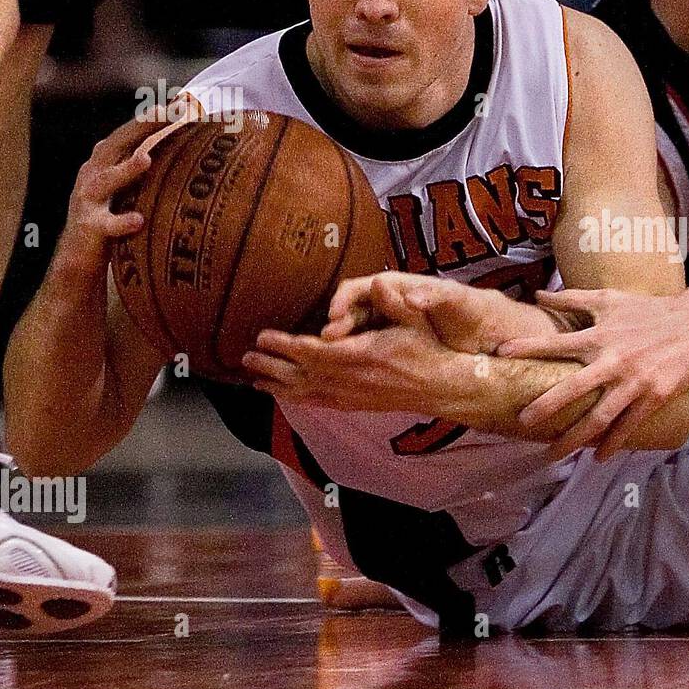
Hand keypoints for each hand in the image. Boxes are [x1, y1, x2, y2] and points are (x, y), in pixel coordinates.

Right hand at [54, 113, 171, 284]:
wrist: (80, 255)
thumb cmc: (114, 213)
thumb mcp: (131, 187)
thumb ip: (150, 165)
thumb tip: (192, 145)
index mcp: (106, 161)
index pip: (130, 133)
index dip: (152, 117)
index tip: (181, 102)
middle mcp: (93, 174)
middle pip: (115, 145)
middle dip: (139, 128)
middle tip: (165, 113)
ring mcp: (87, 200)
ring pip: (104, 182)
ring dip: (125, 170)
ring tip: (146, 159)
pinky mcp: (89, 227)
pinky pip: (105, 225)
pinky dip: (120, 222)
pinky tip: (138, 220)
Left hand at [244, 280, 458, 410]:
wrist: (442, 386)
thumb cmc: (428, 348)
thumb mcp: (415, 319)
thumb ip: (395, 302)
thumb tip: (379, 283)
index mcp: (361, 356)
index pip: (313, 351)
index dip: (284, 345)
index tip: (262, 337)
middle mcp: (351, 380)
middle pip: (301, 374)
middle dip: (271, 366)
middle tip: (245, 358)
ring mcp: (352, 396)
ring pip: (306, 393)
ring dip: (278, 386)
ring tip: (253, 381)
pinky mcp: (355, 405)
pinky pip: (319, 404)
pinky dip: (298, 399)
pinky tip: (285, 396)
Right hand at [322, 271, 519, 354]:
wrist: (487, 330)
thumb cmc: (471, 312)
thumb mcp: (456, 303)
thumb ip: (433, 297)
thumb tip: (408, 294)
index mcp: (398, 287)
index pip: (357, 288)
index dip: (342, 303)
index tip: (333, 321)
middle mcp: (387, 302)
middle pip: (348, 310)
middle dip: (334, 326)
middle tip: (323, 344)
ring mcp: (387, 322)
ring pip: (351, 331)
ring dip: (336, 346)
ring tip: (319, 361)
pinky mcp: (391, 341)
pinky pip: (363, 347)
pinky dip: (350, 357)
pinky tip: (341, 373)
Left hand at [497, 288, 688, 460]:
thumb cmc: (648, 310)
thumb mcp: (610, 299)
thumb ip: (572, 297)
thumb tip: (537, 294)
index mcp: (599, 335)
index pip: (556, 342)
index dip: (528, 347)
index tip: (501, 354)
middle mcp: (612, 361)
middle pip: (573, 389)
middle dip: (545, 407)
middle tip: (522, 422)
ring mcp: (633, 382)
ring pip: (599, 416)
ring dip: (574, 438)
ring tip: (553, 454)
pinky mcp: (653, 397)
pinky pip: (628, 426)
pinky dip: (612, 444)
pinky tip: (597, 458)